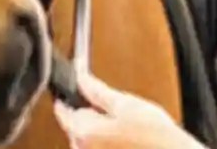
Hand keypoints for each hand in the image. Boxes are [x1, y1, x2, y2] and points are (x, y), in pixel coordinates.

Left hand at [53, 73, 205, 148]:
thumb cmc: (155, 136)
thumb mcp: (125, 103)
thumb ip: (96, 89)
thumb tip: (80, 74)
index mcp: (83, 132)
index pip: (62, 108)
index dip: (72, 92)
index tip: (78, 83)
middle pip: (74, 123)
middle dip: (88, 111)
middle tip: (113, 106)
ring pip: (85, 136)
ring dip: (98, 127)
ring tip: (124, 124)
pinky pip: (96, 147)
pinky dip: (106, 141)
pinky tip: (125, 138)